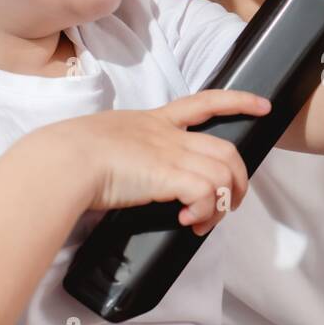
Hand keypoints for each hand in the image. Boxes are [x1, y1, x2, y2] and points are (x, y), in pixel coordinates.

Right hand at [43, 89, 270, 234]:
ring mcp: (170, 154)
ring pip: (224, 173)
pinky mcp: (169, 176)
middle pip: (226, 149)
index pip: (204, 102)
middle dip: (239, 180)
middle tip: (229, 205)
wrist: (62, 161)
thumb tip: (126, 176)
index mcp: (153, 121)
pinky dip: (206, 211)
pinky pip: (208, 193)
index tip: (262, 106)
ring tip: (202, 222)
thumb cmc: (70, 156)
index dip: (237, 102)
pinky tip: (189, 220)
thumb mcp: (103, 142)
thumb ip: (124, 152)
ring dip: (222, 204)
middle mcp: (167, 135)